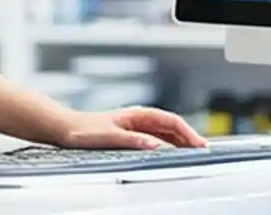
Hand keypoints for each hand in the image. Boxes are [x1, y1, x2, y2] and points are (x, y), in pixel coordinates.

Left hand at [56, 107, 208, 149]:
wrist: (65, 129)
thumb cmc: (83, 130)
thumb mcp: (109, 136)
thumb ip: (133, 140)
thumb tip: (155, 144)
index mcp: (136, 114)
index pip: (170, 120)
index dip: (188, 132)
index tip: (200, 144)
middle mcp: (138, 119)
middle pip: (172, 127)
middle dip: (189, 138)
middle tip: (204, 152)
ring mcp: (135, 127)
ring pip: (166, 134)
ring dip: (181, 143)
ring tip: (194, 154)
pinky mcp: (130, 136)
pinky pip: (156, 140)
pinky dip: (169, 147)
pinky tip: (173, 156)